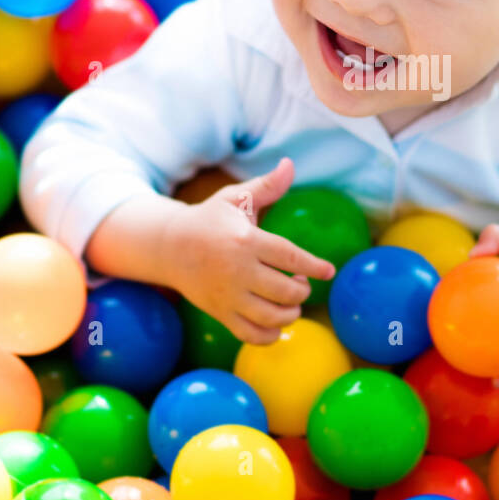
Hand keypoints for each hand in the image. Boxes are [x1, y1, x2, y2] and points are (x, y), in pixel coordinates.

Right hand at [161, 157, 334, 344]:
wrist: (169, 247)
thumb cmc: (210, 220)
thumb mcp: (235, 198)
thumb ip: (267, 186)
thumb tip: (290, 164)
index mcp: (245, 240)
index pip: (290, 257)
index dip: (314, 266)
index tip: (329, 271)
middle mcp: (237, 271)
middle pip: (285, 291)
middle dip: (303, 290)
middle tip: (301, 281)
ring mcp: (227, 296)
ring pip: (271, 317)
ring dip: (291, 313)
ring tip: (291, 300)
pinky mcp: (220, 313)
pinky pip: (251, 335)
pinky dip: (271, 334)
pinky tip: (277, 321)